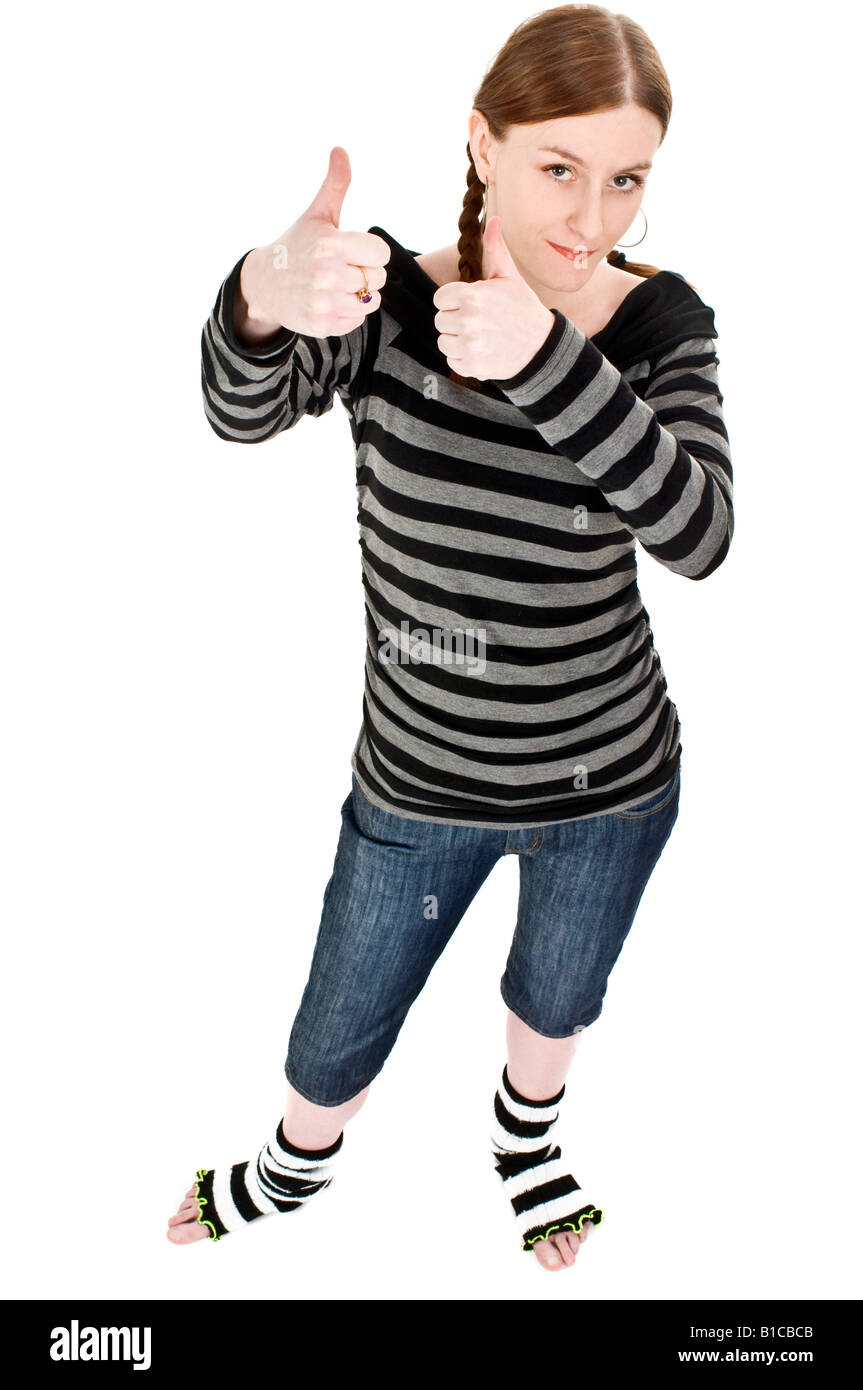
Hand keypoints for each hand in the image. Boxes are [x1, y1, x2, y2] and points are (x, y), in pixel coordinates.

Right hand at [238, 146, 390, 338]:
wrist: (265, 283)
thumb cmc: (298, 245)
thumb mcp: (317, 215)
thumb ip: (335, 185)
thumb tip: (340, 149)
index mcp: (330, 245)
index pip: (381, 254)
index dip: (371, 253)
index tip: (354, 251)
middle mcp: (328, 275)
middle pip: (378, 279)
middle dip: (366, 273)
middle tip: (343, 269)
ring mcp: (324, 302)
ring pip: (370, 302)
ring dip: (360, 295)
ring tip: (337, 285)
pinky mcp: (322, 325)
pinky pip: (357, 321)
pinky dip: (349, 314)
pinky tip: (331, 302)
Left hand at [432, 216, 554, 380]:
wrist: (541, 346)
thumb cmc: (522, 308)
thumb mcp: (509, 277)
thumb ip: (494, 249)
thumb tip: (493, 219)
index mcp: (473, 296)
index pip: (439, 298)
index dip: (453, 300)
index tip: (469, 303)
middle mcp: (468, 322)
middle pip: (440, 320)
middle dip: (455, 319)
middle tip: (477, 320)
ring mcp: (470, 346)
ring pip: (443, 341)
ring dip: (456, 340)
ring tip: (478, 336)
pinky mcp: (472, 367)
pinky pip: (451, 361)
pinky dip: (462, 358)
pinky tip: (480, 350)